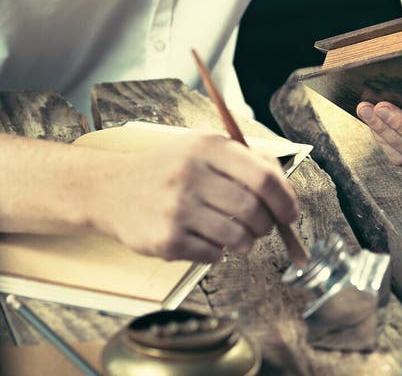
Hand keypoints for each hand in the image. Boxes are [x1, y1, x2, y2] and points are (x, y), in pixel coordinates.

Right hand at [90, 132, 299, 261]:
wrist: (109, 189)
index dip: (285, 198)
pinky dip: (218, 252)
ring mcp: (178, 209)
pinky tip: (206, 239)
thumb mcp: (200, 147)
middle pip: (253, 210)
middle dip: (266, 225)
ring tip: (237, 236)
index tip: (291, 213)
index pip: (263, 175)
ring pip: (237, 237)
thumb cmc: (167, 169)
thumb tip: (285, 188)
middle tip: (262, 227)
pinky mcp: (167, 240)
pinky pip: (213, 255)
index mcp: (206, 147)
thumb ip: (243, 160)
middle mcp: (192, 174)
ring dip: (245, 242)